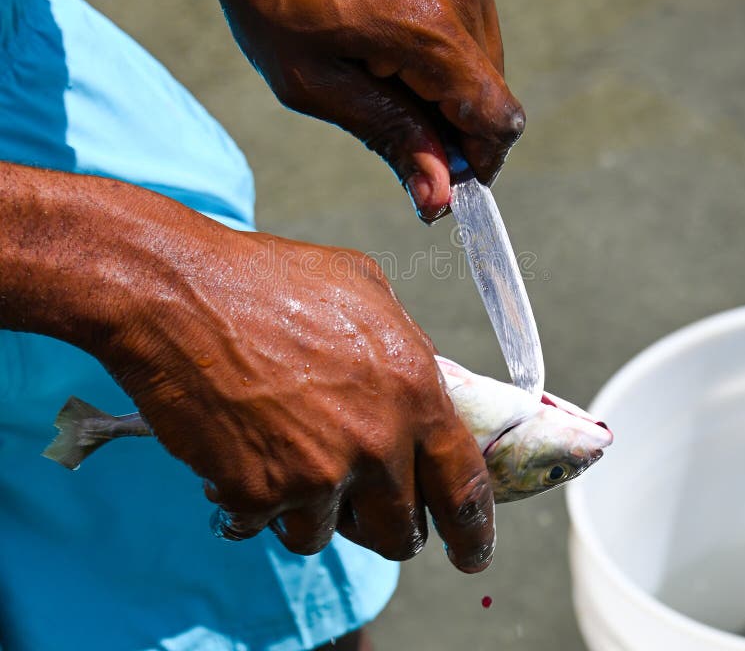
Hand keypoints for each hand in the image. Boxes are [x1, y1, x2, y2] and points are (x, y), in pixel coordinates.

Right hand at [98, 214, 493, 570]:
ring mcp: (316, 474)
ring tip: (283, 455)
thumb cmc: (272, 279)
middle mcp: (376, 441)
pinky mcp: (257, 495)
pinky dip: (252, 499)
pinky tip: (239, 451)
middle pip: (401, 531)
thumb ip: (406, 346)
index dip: (473, 530)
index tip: (470, 553)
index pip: (463, 485)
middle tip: (362, 507)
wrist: (183, 294)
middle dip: (384, 525)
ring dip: (310, 508)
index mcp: (414, 389)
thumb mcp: (366, 289)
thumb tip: (421, 382)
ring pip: (326, 534)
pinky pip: (265, 524)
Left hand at [145, 0, 524, 220]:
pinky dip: (444, 47)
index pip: (496, 117)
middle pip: (492, 92)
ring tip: (383, 70)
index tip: (449, 180)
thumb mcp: (314, 83)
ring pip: (484, 59)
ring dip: (448, 85)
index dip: (479, 161)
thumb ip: (389, 137)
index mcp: (427, 27)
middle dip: (456, 126)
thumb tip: (437, 196)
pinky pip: (472, 21)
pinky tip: (393, 39)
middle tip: (400, 128)